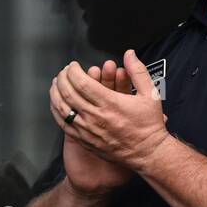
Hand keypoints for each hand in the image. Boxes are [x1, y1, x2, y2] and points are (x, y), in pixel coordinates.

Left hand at [54, 49, 169, 172]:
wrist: (147, 152)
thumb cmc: (148, 125)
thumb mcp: (150, 94)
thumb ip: (138, 71)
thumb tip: (130, 54)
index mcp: (110, 103)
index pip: (82, 83)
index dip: (73, 71)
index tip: (73, 66)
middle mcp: (96, 117)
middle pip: (68, 93)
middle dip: (63, 78)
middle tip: (64, 72)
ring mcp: (88, 129)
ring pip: (62, 108)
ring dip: (56, 93)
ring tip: (56, 83)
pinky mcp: (84, 140)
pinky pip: (63, 124)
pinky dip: (56, 111)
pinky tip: (56, 103)